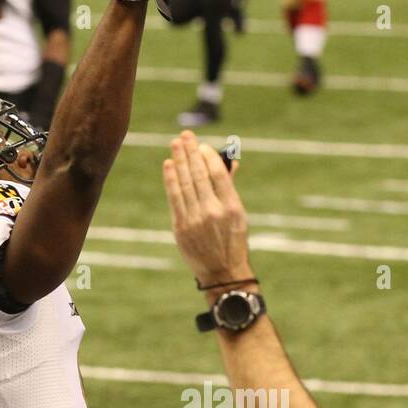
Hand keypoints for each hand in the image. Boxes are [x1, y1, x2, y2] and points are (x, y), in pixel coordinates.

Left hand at [163, 131, 251, 289]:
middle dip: (191, 152)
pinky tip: (169, 165)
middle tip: (185, 135)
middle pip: (199, 175)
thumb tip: (229, 161)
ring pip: (185, 183)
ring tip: (175, 144)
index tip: (201, 145)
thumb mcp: (238, 215)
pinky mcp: (181, 228)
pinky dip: (170, 180)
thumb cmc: (232, 241)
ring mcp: (195, 220)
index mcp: (232, 207)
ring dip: (179, 160)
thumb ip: (230, 188)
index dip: (208, 156)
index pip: (218, 174)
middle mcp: (213, 212)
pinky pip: (175, 198)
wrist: (222, 273)